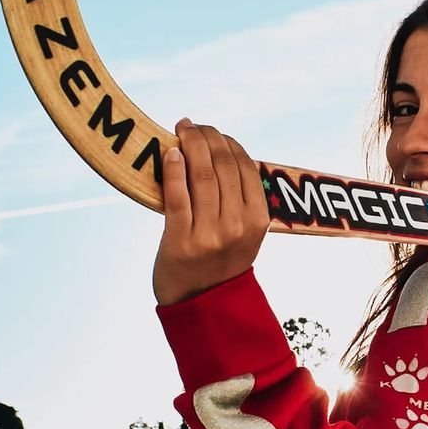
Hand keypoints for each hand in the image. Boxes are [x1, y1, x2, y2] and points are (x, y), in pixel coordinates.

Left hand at [153, 118, 268, 305]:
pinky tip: (169, 152)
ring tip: (181, 129)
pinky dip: (173, 169)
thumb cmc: (222, 260)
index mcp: (258, 221)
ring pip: (201, 175)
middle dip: (208, 137)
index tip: (215, 132)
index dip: (229, 142)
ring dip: (190, 144)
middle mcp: (237, 225)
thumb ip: (241, 199)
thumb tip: (223, 152)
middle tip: (194, 125)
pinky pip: (177, 195)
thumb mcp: (245, 233)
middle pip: (224, 165)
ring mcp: (209, 234)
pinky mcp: (181, 240)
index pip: (246, 167)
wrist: (203, 303)